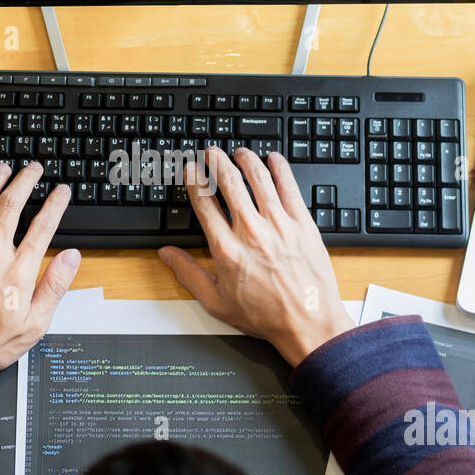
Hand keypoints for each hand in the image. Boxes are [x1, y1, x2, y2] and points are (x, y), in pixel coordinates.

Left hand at [0, 163, 80, 397]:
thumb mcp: (35, 325)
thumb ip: (55, 287)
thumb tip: (71, 258)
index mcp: (18, 273)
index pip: (43, 227)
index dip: (55, 204)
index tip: (62, 192)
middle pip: (11, 205)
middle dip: (25, 181)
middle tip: (34, 169)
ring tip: (5, 168)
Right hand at [157, 147, 353, 365]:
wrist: (307, 323)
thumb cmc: (266, 316)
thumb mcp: (216, 302)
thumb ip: (188, 274)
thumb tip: (166, 255)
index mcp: (226, 250)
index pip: (204, 203)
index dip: (195, 180)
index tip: (191, 169)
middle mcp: (251, 232)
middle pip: (230, 183)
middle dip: (217, 162)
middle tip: (212, 152)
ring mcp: (279, 225)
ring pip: (259, 179)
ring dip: (247, 159)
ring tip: (239, 152)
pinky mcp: (303, 224)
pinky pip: (290, 187)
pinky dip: (280, 169)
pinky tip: (274, 159)